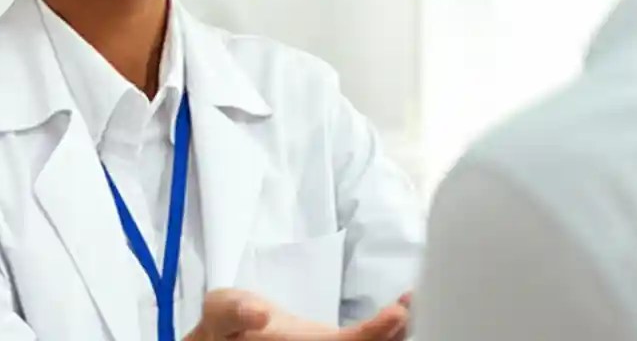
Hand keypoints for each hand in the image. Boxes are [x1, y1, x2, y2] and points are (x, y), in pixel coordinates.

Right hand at [183, 289, 410, 340]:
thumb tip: (259, 314)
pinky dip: (390, 331)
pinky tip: (404, 311)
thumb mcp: (219, 312)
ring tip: (416, 302)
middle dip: (399, 333)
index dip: (375, 334)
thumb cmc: (223, 329)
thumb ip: (233, 311)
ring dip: (400, 333)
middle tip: (417, 302)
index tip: (397, 312)